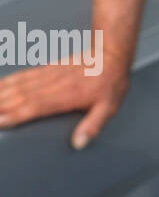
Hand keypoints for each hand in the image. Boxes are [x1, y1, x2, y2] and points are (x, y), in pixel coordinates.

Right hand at [0, 60, 129, 148]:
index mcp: (66, 96)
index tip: (0, 120)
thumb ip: (93, 125)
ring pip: (18, 85)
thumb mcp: (109, 106)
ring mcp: (48, 76)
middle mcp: (53, 85)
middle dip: (0, 105)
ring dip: (0, 93)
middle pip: (20, 96)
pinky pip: (23, 76)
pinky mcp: (46, 69)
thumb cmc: (110, 82)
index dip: (16, 114)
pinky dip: (7, 81)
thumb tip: (79, 144)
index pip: (36, 107)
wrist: (111, 53)